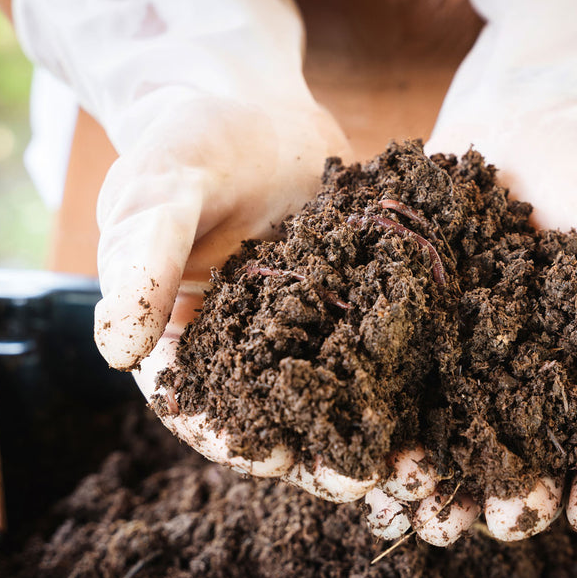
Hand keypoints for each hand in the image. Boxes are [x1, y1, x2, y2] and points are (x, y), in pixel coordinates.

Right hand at [11, 0, 514, 547]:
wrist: (254, 99)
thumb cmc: (190, 139)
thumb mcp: (160, 189)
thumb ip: (145, 260)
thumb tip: (118, 349)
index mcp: (188, 341)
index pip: (199, 406)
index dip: (229, 438)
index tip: (266, 456)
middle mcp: (253, 350)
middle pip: (281, 418)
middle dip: (317, 453)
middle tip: (359, 478)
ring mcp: (312, 330)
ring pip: (343, 395)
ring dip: (376, 433)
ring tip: (419, 464)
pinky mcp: (364, 303)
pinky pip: (390, 343)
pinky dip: (418, 372)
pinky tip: (458, 394)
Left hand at [362, 0, 576, 543]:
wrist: (529, 119)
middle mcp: (530, 378)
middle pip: (522, 457)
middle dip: (504, 497)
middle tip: (485, 522)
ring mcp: (467, 355)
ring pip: (450, 434)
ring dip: (431, 478)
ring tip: (411, 505)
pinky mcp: (411, 324)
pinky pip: (392, 377)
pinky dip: (375, 413)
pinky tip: (354, 442)